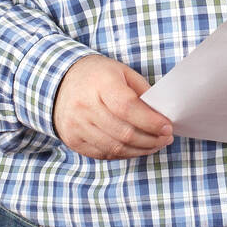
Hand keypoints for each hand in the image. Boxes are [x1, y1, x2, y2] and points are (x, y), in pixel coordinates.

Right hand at [53, 54, 173, 158]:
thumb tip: (161, 116)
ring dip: (141, 150)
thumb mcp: (122, 72)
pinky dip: (124, 154)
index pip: (128, 108)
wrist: (59, 82)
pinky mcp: (73, 140)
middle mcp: (85, 106)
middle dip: (151, 139)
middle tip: (166, 138)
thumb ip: (142, 92)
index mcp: (100, 84)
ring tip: (155, 145)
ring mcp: (77, 125)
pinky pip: (104, 154)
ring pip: (115, 147)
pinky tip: (137, 148)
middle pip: (124, 132)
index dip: (151, 121)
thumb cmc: (98, 76)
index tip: (168, 127)